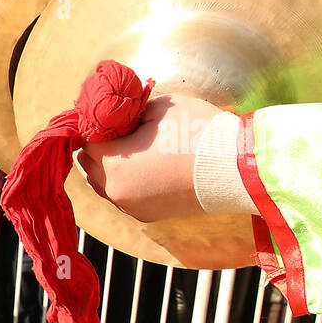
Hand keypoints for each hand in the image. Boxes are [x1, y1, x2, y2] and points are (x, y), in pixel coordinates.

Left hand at [75, 94, 220, 222]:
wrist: (233, 168)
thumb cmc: (197, 131)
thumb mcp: (158, 107)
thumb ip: (129, 113)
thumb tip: (118, 116)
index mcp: (112, 161)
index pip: (88, 140)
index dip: (95, 126)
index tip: (105, 119)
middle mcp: (115, 189)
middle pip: (90, 165)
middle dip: (98, 148)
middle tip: (112, 133)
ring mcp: (130, 206)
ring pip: (104, 184)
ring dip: (108, 168)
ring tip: (127, 151)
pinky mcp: (146, 215)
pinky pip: (124, 196)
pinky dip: (126, 183)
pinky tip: (141, 169)